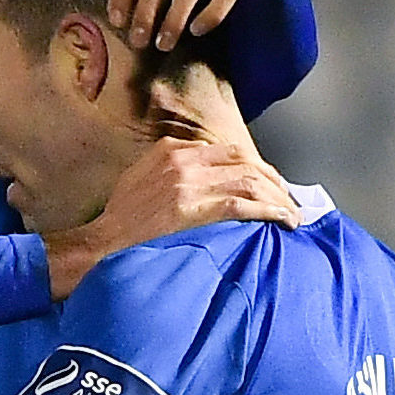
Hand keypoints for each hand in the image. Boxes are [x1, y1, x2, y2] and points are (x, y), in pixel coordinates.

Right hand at [43, 139, 297, 296]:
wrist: (102, 244)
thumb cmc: (118, 221)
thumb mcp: (139, 180)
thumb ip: (170, 170)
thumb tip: (203, 176)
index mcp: (170, 150)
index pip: (227, 151)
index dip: (254, 166)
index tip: (267, 183)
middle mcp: (182, 161)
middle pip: (245, 162)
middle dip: (273, 180)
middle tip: (288, 198)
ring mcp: (189, 183)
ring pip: (250, 182)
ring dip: (278, 198)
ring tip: (292, 213)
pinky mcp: (195, 208)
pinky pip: (245, 204)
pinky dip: (270, 211)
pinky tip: (284, 220)